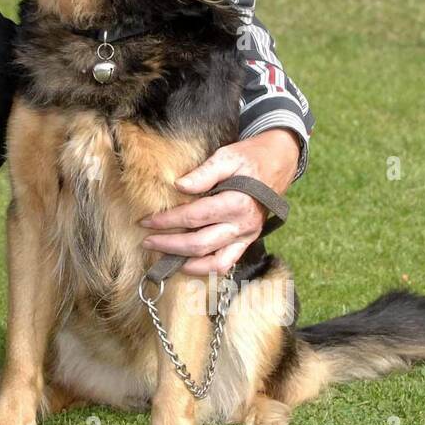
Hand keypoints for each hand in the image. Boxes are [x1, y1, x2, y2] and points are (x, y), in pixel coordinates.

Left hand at [139, 129, 299, 277]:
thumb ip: (204, 173)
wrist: (279, 162)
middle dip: (169, 245)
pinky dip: (205, 268)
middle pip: (199, 244)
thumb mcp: (227, 156)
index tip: (146, 221)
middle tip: (147, 241)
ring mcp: (246, 236)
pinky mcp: (247, 241)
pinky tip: (187, 264)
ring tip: (162, 256)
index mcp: (236, 203)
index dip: (167, 221)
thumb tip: (179, 185)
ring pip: (213, 260)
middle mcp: (242, 225)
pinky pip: (226, 264)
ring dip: (185, 261)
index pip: (194, 217)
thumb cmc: (250, 158)